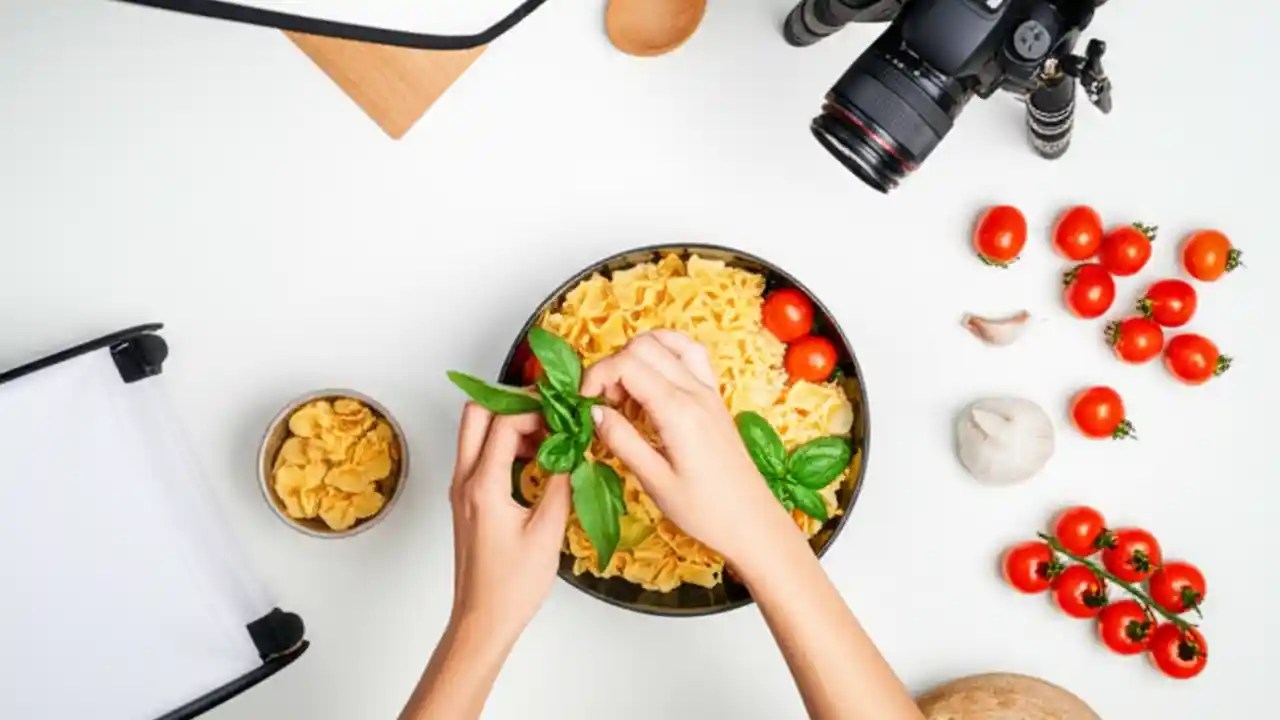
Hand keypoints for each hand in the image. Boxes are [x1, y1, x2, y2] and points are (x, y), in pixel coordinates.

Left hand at [448, 405, 570, 636]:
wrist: (483, 619)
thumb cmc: (512, 585)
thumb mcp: (547, 530)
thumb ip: (561, 483)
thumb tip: (574, 450)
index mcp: (482, 485)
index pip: (504, 423)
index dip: (536, 411)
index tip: (563, 416)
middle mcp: (464, 481)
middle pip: (476, 414)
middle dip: (512, 405)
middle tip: (547, 414)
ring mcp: (462, 490)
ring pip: (475, 433)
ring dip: (509, 425)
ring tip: (548, 438)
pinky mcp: (467, 501)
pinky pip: (480, 456)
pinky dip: (505, 447)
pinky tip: (536, 462)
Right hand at [581, 330, 800, 570]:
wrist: (753, 522)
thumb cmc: (705, 511)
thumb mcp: (655, 482)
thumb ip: (623, 441)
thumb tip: (594, 412)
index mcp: (678, 411)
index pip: (627, 364)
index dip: (596, 375)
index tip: (584, 403)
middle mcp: (696, 391)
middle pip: (644, 345)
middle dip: (613, 365)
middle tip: (604, 404)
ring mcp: (709, 390)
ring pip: (668, 341)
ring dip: (638, 355)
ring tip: (626, 392)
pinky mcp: (715, 397)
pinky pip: (690, 355)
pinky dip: (664, 355)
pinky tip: (652, 384)